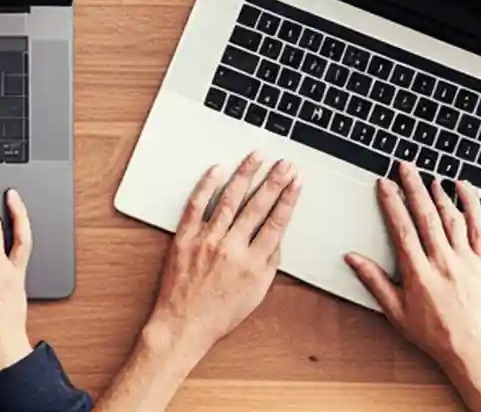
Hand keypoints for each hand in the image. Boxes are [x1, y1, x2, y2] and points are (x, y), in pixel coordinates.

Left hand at [144, 152, 300, 360]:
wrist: (184, 324)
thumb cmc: (220, 313)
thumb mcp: (257, 293)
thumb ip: (270, 262)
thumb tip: (277, 234)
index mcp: (254, 263)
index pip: (277, 221)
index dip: (289, 198)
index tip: (296, 181)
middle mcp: (232, 248)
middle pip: (258, 206)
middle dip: (274, 181)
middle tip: (284, 163)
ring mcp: (206, 240)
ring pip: (229, 199)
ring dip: (245, 175)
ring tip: (256, 157)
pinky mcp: (184, 238)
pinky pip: (196, 205)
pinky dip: (206, 185)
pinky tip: (217, 169)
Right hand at [346, 163, 480, 410]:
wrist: (476, 350)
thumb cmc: (437, 334)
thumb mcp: (397, 312)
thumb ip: (374, 282)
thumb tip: (353, 259)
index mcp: (420, 274)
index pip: (402, 229)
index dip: (391, 203)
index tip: (383, 184)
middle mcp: (444, 263)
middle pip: (427, 216)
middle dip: (413, 188)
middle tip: (404, 167)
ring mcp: (467, 261)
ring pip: (452, 219)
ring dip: (439, 194)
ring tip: (428, 176)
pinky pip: (480, 228)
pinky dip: (472, 206)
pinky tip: (464, 190)